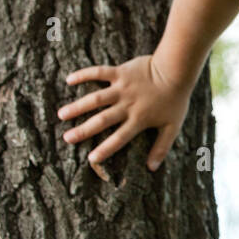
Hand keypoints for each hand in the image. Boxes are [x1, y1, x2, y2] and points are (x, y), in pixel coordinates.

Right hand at [56, 54, 191, 180]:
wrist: (176, 70)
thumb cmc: (175, 100)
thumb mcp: (172, 126)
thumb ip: (161, 147)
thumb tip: (152, 168)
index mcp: (138, 120)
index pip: (119, 138)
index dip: (106, 149)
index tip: (91, 159)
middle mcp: (127, 105)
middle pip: (102, 120)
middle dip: (84, 130)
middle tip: (67, 138)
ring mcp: (122, 88)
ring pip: (96, 98)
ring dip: (78, 106)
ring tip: (61, 114)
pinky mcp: (120, 72)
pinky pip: (99, 72)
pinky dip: (84, 74)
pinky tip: (69, 80)